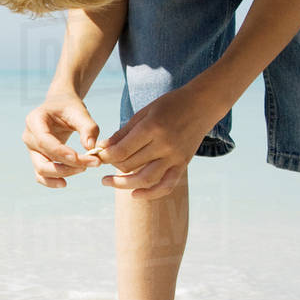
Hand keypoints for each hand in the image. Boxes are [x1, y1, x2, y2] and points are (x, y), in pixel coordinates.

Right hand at [22, 92, 102, 188]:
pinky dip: (52, 181)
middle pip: (42, 161)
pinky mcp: (38, 158)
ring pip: (41, 170)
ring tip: (84, 168)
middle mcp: (29, 137)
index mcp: (34, 121)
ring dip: (63, 174)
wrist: (60, 105)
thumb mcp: (80, 111)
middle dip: (66, 167)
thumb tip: (90, 148)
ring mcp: (31, 149)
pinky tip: (65, 183)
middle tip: (91, 163)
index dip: (62, 153)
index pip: (45, 141)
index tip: (82, 158)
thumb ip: (88, 128)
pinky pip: (41, 175)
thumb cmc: (69, 107)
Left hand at [94, 84, 226, 198]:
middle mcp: (164, 145)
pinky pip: (166, 185)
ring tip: (108, 181)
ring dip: (123, 184)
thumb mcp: (143, 113)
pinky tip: (135, 195)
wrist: (203, 104)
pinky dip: (151, 194)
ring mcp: (175, 157)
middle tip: (101, 163)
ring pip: (145, 179)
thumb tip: (102, 148)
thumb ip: (123, 132)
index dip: (105, 156)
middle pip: (130, 165)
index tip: (97, 154)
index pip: (121, 151)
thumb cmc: (170, 105)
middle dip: (111, 166)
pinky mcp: (183, 164)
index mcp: (152, 128)